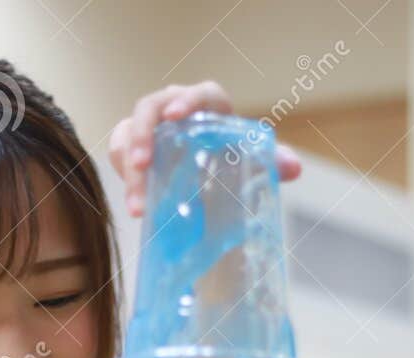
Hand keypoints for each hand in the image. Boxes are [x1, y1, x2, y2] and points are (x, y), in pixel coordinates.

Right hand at [109, 81, 301, 216]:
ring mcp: (150, 128)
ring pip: (128, 133)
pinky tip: (137, 207)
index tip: (177, 116)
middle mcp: (175, 109)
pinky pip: (119, 154)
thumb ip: (272, 162)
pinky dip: (124, 180)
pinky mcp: (132, 147)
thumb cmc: (232, 161)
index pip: (199, 95)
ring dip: (128, 165)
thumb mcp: (252, 162)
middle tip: (141, 164)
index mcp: (209, 107)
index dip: (187, 101)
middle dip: (142, 134)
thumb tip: (293, 169)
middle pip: (151, 108)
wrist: (211, 179)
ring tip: (138, 204)